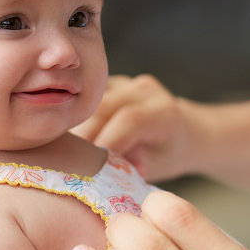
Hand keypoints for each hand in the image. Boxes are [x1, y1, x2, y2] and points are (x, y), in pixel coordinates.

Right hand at [73, 74, 189, 180]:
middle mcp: (145, 91)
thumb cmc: (166, 155)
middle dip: (82, 137)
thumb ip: (130, 163)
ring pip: (87, 101)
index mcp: (164, 112)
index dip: (106, 142)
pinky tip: (74, 134)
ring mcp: (126, 82)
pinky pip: (84, 98)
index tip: (89, 168)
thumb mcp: (154, 167)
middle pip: (102, 108)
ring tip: (70, 149)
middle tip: (71, 161)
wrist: (179, 132)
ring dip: (74, 126)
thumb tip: (99, 166)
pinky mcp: (110, 82)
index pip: (129, 120)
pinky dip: (76, 117)